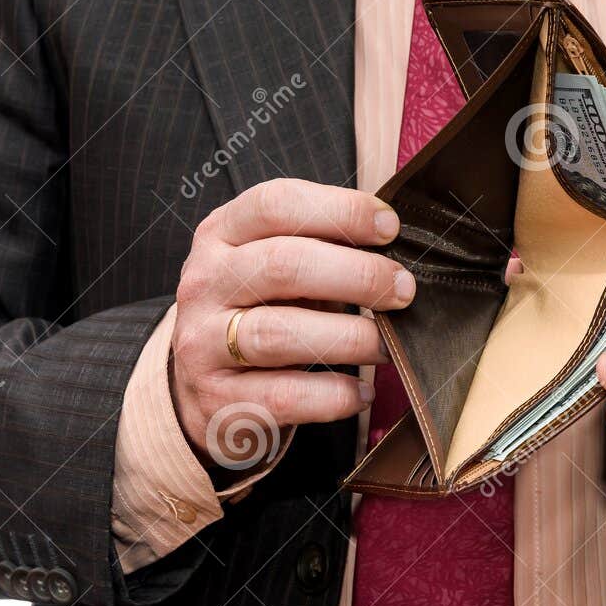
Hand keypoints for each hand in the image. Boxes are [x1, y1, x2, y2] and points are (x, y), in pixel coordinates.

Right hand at [170, 178, 412, 465]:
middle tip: (403, 290)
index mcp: (220, 235)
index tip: (391, 227)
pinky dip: (333, 394)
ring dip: (350, 338)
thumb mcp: (273, 270)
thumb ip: (320, 251)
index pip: (276, 204)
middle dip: (357, 275)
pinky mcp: (218, 400)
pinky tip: (362, 392)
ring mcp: (203, 344)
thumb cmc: (258, 315)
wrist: (204, 393)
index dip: (340, 210)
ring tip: (389, 345)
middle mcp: (204, 284)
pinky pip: (284, 396)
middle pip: (283, 265)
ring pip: (280, 333)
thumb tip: (395, 254)